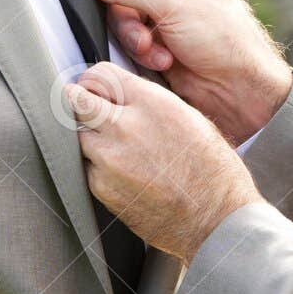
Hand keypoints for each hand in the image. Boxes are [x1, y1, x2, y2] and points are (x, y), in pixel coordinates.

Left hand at [66, 63, 261, 264]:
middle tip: (87, 110)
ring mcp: (109, 159)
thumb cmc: (212, 170)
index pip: (99, 75)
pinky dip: (96, 167)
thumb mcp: (188, 118)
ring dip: (88, 138)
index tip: (94, 89)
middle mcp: (125, 126)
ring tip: (114, 148)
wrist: (216, 218)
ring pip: (77, 136)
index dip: (94, 82)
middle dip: (80, 103)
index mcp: (151, 103)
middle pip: (76, 101)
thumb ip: (149, 102)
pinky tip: (121, 173)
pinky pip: (85, 167)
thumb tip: (122, 97)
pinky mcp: (101, 188)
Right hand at [77, 0, 290, 144]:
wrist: (238, 86)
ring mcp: (161, 8)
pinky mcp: (156, 35)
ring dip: (133, 35)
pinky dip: (141, 49)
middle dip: (124, 11)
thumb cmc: (221, 36)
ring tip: (152, 48)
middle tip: (134, 26)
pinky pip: (130, 36)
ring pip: (120, 13)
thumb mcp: (170, 4)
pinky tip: (162, 58)